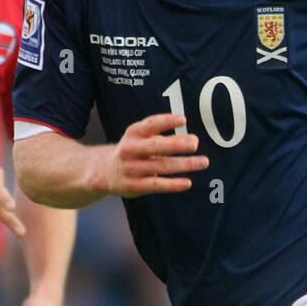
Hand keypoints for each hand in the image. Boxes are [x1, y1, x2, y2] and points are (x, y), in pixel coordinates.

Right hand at [94, 114, 209, 197]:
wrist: (103, 172)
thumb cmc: (131, 152)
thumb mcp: (139, 138)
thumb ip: (162, 137)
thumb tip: (192, 140)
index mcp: (133, 133)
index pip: (150, 124)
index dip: (167, 121)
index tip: (183, 119)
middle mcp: (130, 150)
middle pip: (156, 146)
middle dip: (177, 144)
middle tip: (195, 143)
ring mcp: (132, 168)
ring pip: (161, 165)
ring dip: (184, 164)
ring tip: (203, 162)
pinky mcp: (135, 186)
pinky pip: (157, 185)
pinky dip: (173, 184)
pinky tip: (188, 182)